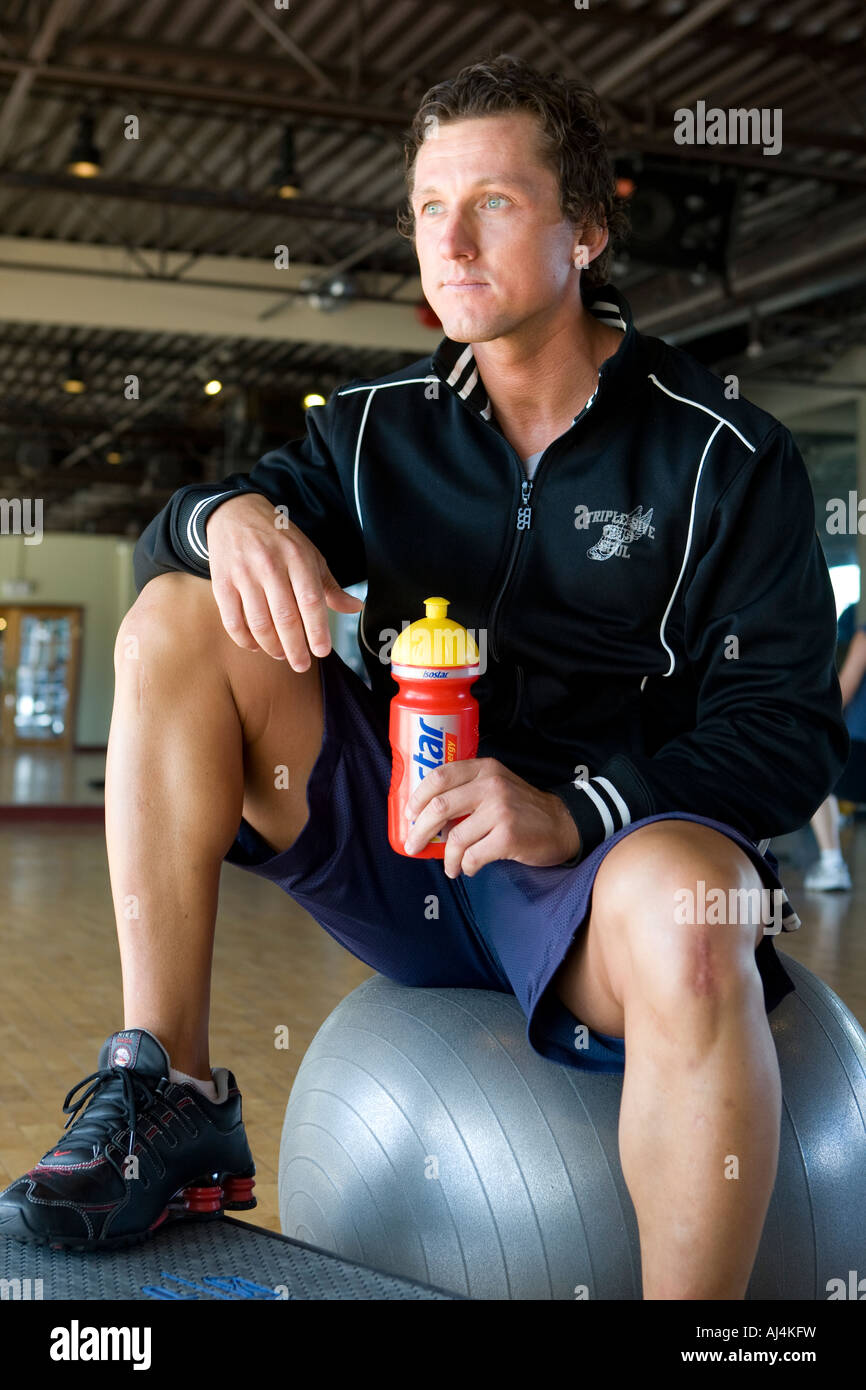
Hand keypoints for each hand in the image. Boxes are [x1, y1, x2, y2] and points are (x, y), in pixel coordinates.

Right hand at [205, 493, 363, 669]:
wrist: (235, 513)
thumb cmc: (279, 539)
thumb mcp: (309, 555)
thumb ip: (330, 586)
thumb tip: (356, 608)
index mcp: (297, 558)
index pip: (310, 600)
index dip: (317, 630)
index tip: (322, 651)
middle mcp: (270, 566)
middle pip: (285, 617)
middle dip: (295, 647)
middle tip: (301, 664)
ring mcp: (244, 574)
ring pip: (259, 622)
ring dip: (272, 646)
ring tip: (282, 655)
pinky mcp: (222, 582)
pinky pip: (233, 620)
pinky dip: (245, 639)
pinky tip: (256, 646)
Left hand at [403, 757, 580, 876]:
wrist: (563, 824)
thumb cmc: (523, 809)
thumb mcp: (498, 785)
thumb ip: (468, 790)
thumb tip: (428, 815)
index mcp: (485, 768)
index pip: (440, 776)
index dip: (418, 797)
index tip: (410, 814)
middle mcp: (491, 785)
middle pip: (439, 807)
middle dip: (420, 831)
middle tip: (414, 846)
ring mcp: (500, 810)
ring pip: (455, 838)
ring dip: (447, 858)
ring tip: (450, 867)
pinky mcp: (508, 836)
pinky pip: (473, 856)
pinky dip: (466, 866)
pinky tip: (469, 868)